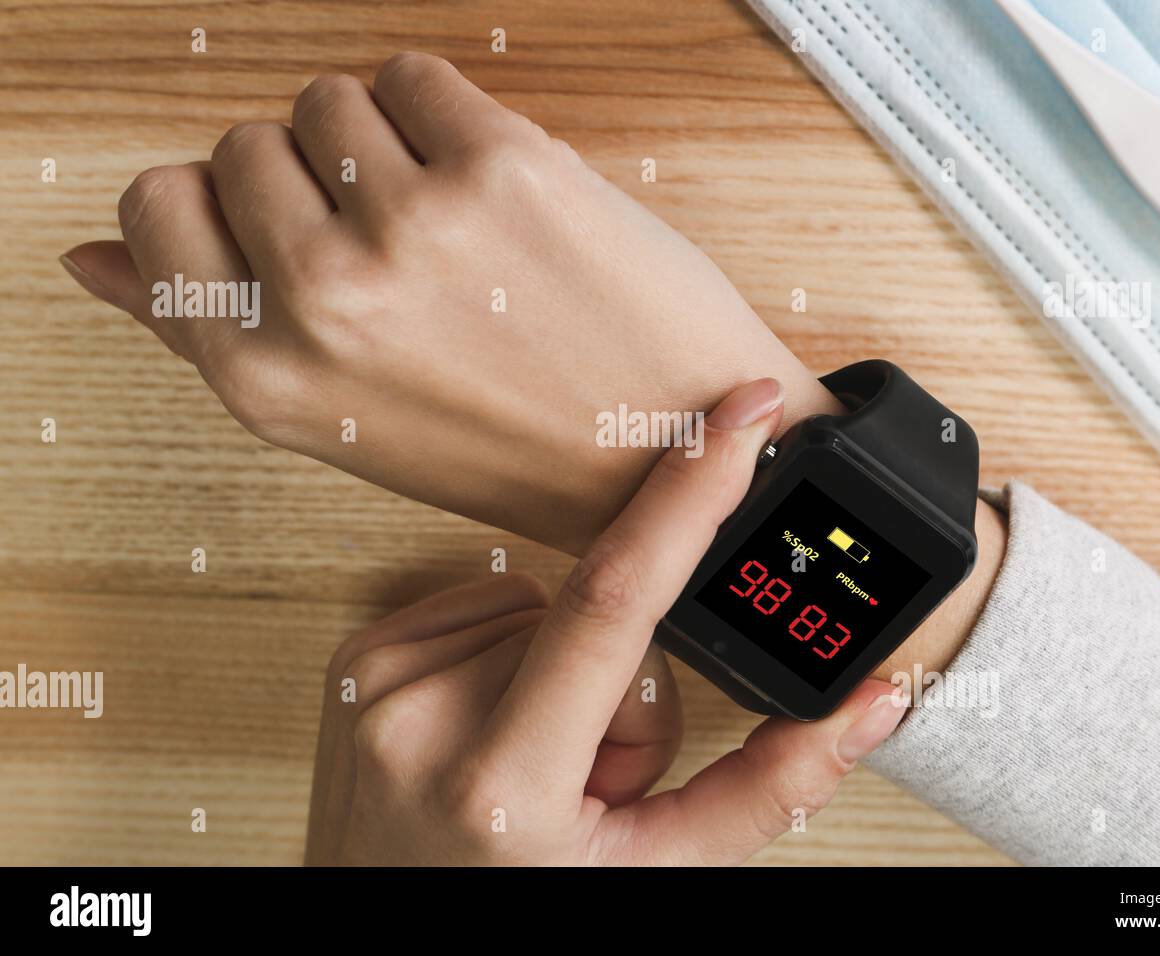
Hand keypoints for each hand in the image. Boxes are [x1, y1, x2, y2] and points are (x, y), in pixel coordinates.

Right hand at [59, 52, 840, 554]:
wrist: (667, 452)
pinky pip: (410, 76)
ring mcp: (410, 226)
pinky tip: (488, 186)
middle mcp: (323, 301)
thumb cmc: (511, 448)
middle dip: (311, 182)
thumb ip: (208, 333)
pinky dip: (442, 115)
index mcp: (265, 377)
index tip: (283, 227)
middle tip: (397, 251)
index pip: (157, 209)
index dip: (223, 207)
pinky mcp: (501, 168)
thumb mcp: (338, 422)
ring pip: (326, 103)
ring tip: (448, 224)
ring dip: (380, 146)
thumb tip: (92, 261)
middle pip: (242, 144)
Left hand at [305, 380, 905, 864]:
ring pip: (543, 602)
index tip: (740, 416)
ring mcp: (377, 683)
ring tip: (540, 755)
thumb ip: (771, 788)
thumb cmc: (525, 910)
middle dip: (630, 682)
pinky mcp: (360, 656)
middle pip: (595, 614)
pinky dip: (514, 652)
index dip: (689, 495)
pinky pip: (488, 603)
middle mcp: (419, 720)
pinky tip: (496, 719)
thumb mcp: (659, 871)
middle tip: (593, 770)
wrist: (384, 925)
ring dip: (569, 669)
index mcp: (499, 784)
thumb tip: (872, 703)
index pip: (611, 600)